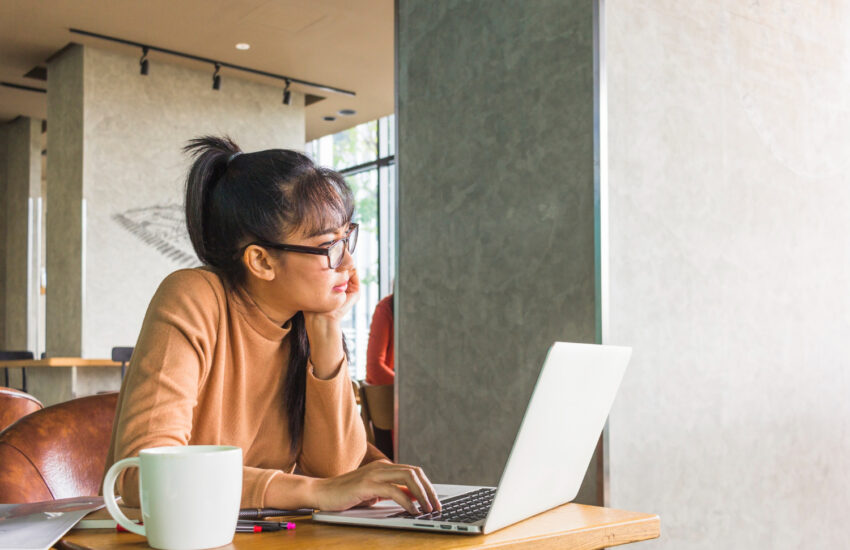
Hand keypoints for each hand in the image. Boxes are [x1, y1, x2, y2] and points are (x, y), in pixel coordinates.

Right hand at [313, 460, 440, 515]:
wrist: (321, 492)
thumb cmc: (345, 495)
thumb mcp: (373, 493)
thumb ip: (391, 492)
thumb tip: (413, 498)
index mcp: (384, 467)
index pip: (413, 472)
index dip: (427, 486)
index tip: (434, 501)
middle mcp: (381, 466)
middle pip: (415, 472)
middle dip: (429, 490)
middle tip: (436, 507)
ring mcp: (374, 473)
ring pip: (408, 477)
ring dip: (422, 494)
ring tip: (427, 509)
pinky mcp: (367, 484)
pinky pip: (394, 490)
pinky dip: (407, 501)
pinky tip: (412, 511)